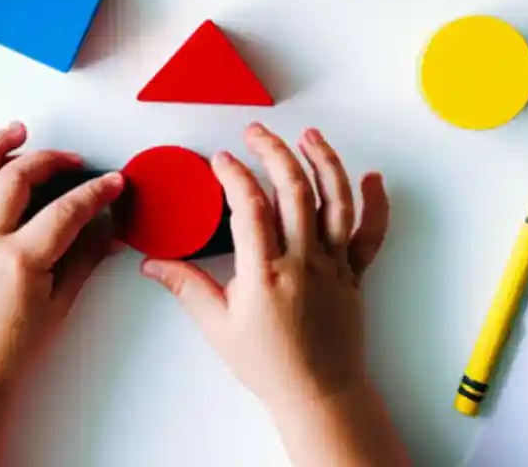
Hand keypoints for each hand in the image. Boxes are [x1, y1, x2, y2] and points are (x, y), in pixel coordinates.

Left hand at [0, 122, 124, 394]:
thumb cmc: (8, 351)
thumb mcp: (57, 307)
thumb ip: (82, 261)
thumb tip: (106, 230)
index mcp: (19, 262)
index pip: (66, 210)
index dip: (95, 192)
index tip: (112, 182)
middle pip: (16, 178)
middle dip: (49, 159)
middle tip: (69, 160)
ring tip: (15, 130)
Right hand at [140, 123, 389, 414]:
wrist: (320, 393)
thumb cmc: (270, 366)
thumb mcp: (218, 327)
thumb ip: (187, 287)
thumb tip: (152, 264)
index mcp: (266, 275)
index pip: (249, 208)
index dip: (234, 176)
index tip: (221, 161)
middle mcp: (303, 263)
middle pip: (294, 191)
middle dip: (274, 152)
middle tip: (255, 133)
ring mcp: (333, 265)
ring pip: (335, 201)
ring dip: (324, 161)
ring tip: (308, 136)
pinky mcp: (354, 273)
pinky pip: (369, 233)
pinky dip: (375, 203)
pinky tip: (370, 177)